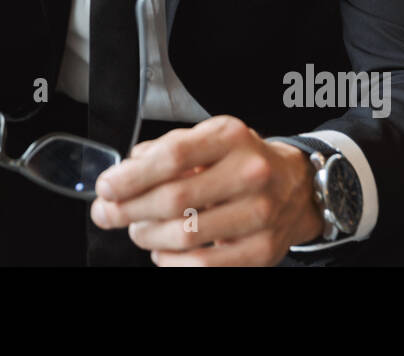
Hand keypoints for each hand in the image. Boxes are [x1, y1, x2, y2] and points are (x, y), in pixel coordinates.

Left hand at [88, 115, 323, 265]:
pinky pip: (205, 266)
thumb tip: (122, 174)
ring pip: (186, 235)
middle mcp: (250, 172)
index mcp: (231, 137)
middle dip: (130, 210)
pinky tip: (161, 252)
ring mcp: (260, 213)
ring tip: (138, 230)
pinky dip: (172, 262)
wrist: (297, 187)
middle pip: (175, 199)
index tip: (106, 187)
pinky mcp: (263, 249)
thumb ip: (165, 150)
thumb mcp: (208, 139)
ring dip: (148, 237)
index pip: (172, 157)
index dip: (132, 176)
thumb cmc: (241, 160)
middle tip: (108, 213)